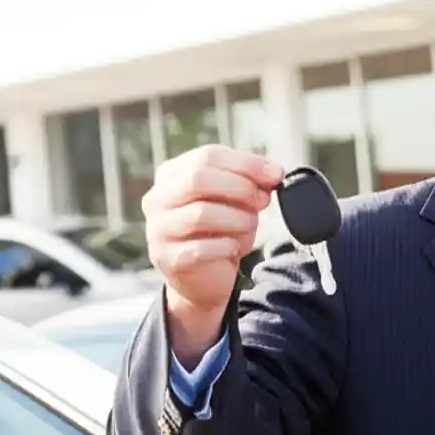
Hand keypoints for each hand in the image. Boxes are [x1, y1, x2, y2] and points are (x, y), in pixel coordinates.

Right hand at [143, 145, 283, 362]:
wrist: (203, 278)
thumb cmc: (220, 231)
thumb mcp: (236, 200)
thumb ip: (251, 182)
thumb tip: (275, 172)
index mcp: (172, 174)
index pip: (208, 156)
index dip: (246, 163)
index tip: (276, 174)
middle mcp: (157, 199)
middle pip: (197, 179)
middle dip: (240, 188)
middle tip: (263, 202)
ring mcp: (158, 229)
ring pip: (201, 214)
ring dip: (238, 219)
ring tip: (250, 226)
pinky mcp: (167, 258)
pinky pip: (202, 248)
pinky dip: (228, 246)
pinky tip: (235, 247)